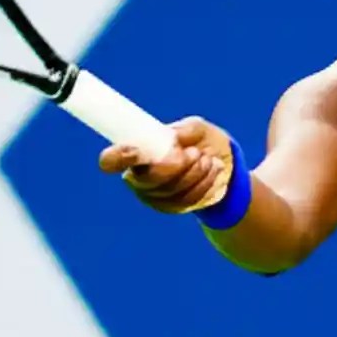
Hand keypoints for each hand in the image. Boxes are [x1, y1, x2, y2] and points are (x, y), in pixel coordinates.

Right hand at [97, 116, 234, 213]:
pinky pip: (186, 200)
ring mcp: (153, 196)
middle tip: (194, 152)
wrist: (222, 163)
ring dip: (195, 173)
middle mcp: (137, 178)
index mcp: (135, 153)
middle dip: (176, 166)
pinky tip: (212, 169)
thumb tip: (174, 139)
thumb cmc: (201, 140)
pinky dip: (203, 183)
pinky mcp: (171, 208)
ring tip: (206, 158)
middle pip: (149, 179)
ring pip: (171, 191)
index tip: (132, 150)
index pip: (114, 159)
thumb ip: (186, 131)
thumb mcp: (197, 128)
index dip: (118, 157)